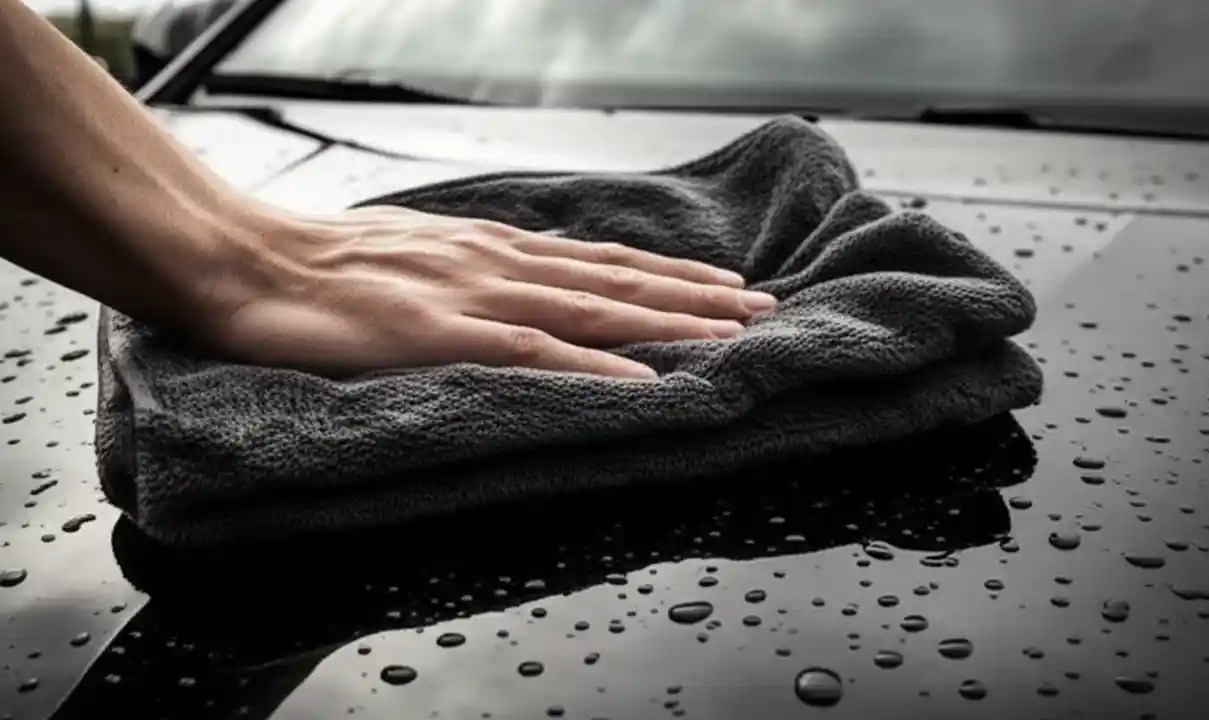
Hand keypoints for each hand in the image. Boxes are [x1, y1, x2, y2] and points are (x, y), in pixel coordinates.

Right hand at [201, 205, 775, 378]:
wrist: (246, 258)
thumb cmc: (322, 263)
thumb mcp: (415, 254)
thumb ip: (470, 270)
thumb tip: (517, 284)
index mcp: (492, 248)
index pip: (600, 262)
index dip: (667, 274)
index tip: (723, 286)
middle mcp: (498, 262)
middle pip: (617, 281)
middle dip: (695, 297)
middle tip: (762, 309)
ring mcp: (474, 294)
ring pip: (594, 309)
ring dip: (669, 322)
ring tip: (731, 335)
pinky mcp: (440, 332)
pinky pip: (534, 352)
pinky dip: (596, 368)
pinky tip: (644, 385)